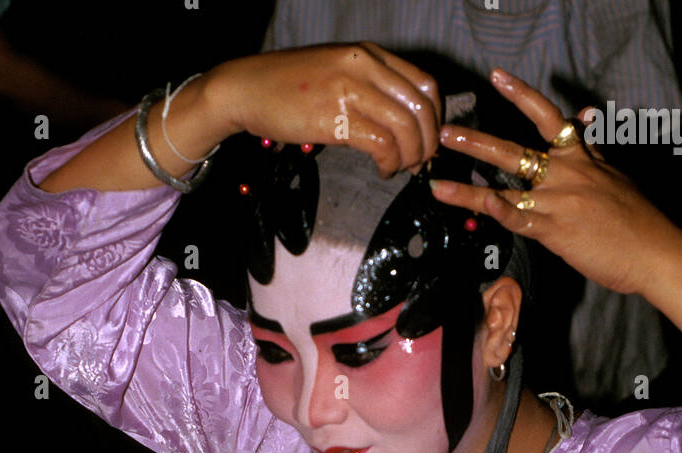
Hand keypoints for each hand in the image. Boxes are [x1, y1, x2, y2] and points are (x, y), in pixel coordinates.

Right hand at [213, 43, 441, 177]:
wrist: (246, 89)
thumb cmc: (287, 87)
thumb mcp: (336, 72)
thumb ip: (369, 86)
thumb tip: (401, 119)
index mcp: (369, 54)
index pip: (424, 84)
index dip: (435, 119)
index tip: (428, 140)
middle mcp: (364, 65)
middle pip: (420, 108)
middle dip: (427, 143)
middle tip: (419, 162)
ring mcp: (349, 89)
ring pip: (405, 128)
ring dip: (410, 157)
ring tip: (398, 169)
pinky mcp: (335, 117)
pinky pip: (381, 145)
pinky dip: (389, 163)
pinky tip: (381, 171)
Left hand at [429, 68, 681, 295]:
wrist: (655, 250)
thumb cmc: (638, 218)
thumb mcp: (616, 173)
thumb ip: (593, 146)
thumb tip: (583, 115)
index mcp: (580, 156)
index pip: (547, 116)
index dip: (521, 94)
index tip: (496, 77)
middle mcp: (565, 172)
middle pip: (512, 150)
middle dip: (475, 141)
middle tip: (446, 131)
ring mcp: (557, 201)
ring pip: (505, 189)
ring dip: (467, 188)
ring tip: (437, 183)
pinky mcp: (555, 231)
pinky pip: (519, 219)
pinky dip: (497, 211)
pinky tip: (477, 206)